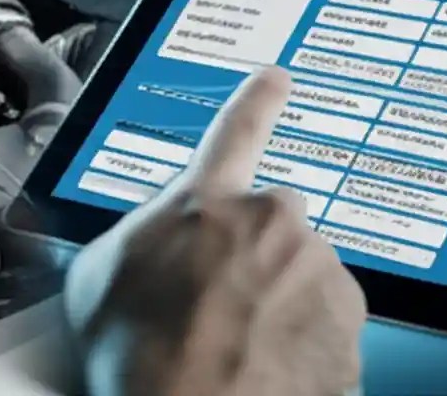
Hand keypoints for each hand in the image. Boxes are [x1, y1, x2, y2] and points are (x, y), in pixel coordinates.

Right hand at [63, 67, 366, 395]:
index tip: (276, 79)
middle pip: (269, 225)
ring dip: (277, 303)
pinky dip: (301, 345)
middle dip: (251, 257)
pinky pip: (326, 326)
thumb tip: (148, 228)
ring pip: (302, 278)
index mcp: (208, 201)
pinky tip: (262, 368)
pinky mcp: (348, 326)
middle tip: (216, 305)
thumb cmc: (136, 358)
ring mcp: (317, 273)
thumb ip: (138, 229)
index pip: (236, 129)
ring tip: (232, 345)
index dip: (257, 100)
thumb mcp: (98, 274)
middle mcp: (272, 223)